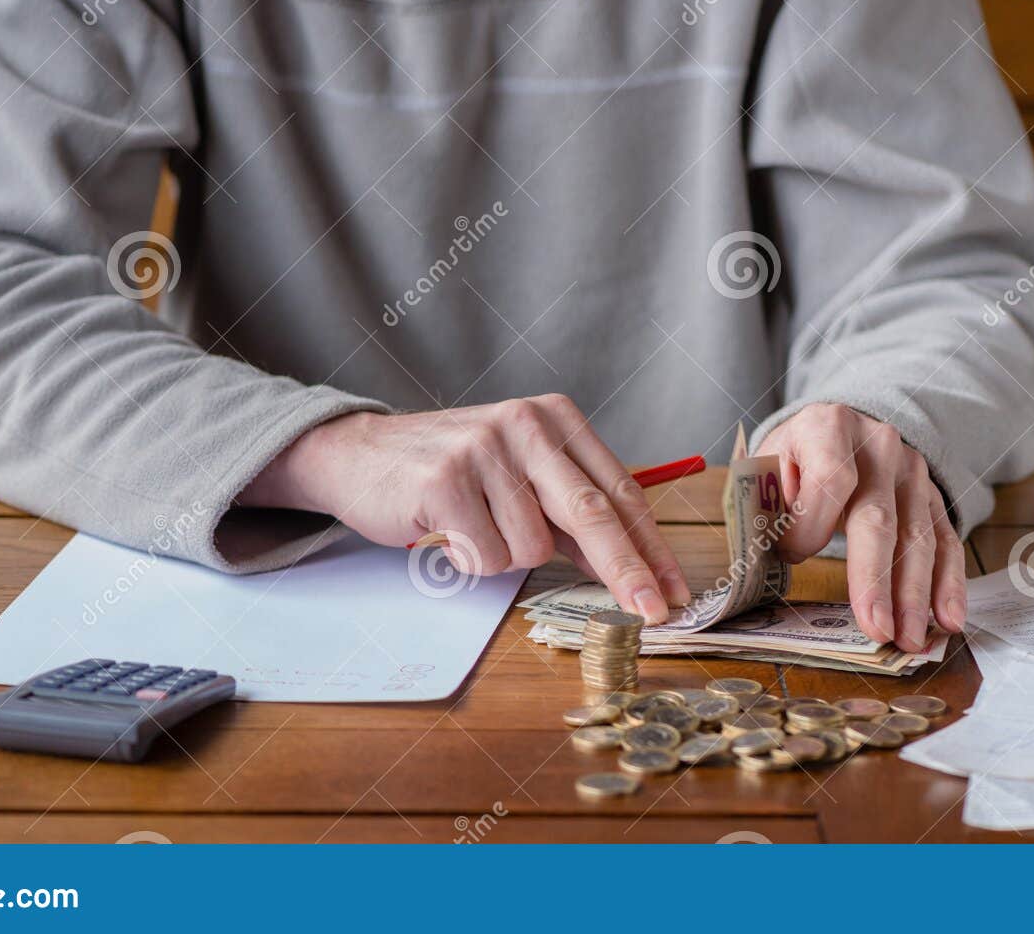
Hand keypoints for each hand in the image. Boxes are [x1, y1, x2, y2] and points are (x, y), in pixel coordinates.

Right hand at [238, 394, 690, 622]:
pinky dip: (470, 559)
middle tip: (653, 614)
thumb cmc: (451, 473)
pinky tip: (448, 531)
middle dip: (628, 572)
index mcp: (555, 418)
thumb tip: (632, 566)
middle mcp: (526, 425)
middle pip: (594, 514)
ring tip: (473, 528)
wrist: (359, 454)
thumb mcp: (520, 476)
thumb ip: (571, 512)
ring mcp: (484, 449)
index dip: (650, 548)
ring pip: (531, 548)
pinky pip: (486, 556)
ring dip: (504, 556)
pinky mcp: (445, 480)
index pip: (619, 491)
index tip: (674, 592)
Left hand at [756, 404, 964, 650]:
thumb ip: (769, 502)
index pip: (829, 480)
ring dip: (916, 594)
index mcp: (829, 428)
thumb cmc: (794, 456)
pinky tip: (946, 617)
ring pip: (918, 536)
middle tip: (878, 631)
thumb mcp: (768, 463)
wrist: (838, 425)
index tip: (791, 557)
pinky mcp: (932, 496)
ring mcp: (913, 471)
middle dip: (879, 580)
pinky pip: (945, 540)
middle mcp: (878, 446)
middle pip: (880, 518)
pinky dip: (948, 582)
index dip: (811, 526)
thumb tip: (782, 552)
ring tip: (911, 638)